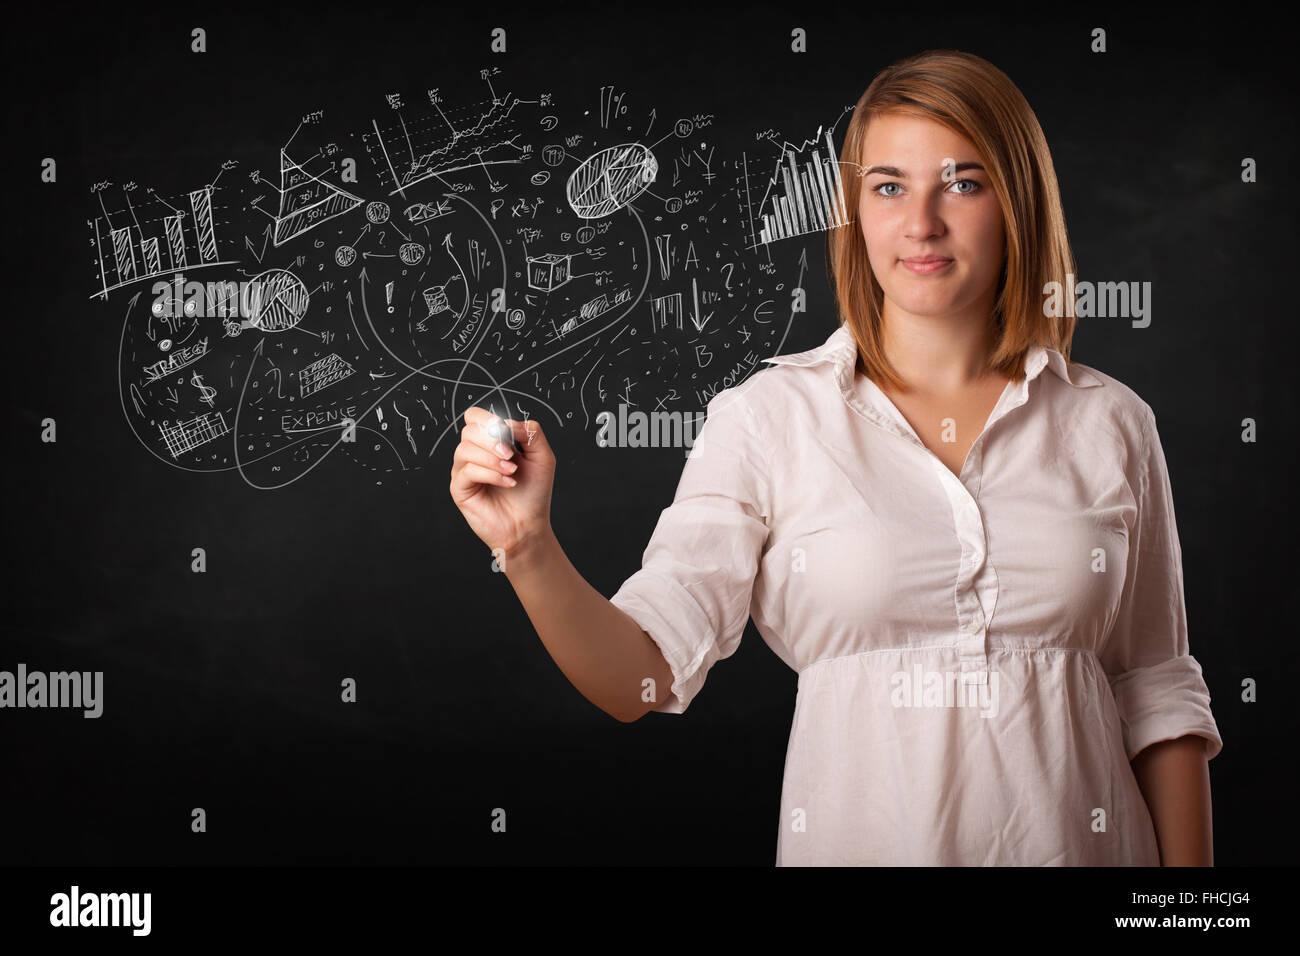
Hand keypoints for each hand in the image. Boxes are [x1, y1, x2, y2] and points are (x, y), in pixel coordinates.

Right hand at [449, 406, 554, 558]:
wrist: (529, 524)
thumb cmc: (534, 492)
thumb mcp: (542, 456)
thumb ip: (531, 432)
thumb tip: (508, 422)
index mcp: (490, 442)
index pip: (475, 417)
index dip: (489, 419)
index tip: (508, 433)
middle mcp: (474, 453)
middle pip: (469, 430)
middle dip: (492, 440)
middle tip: (512, 456)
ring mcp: (464, 471)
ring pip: (464, 449)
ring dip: (492, 458)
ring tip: (512, 471)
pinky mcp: (460, 489)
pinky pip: (468, 471)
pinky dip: (490, 474)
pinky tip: (507, 483)